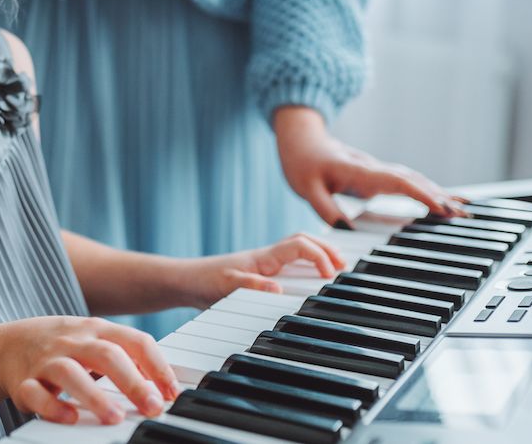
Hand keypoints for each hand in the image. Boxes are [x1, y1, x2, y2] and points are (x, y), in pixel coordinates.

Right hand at [0, 316, 178, 425]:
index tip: (171, 393)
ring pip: (70, 373)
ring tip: (115, 418)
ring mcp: (47, 360)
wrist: (8, 344)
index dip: (157, 366)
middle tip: (152, 407)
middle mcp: (73, 342)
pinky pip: (36, 393)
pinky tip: (70, 418)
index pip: (133, 341)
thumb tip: (163, 384)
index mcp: (96, 330)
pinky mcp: (24, 381)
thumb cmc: (64, 346)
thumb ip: (127, 356)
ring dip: (94, 396)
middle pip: (106, 354)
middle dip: (132, 381)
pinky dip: (53, 406)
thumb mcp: (95, 341)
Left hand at [174, 233, 347, 308]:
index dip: (318, 256)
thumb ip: (251, 287)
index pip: (299, 246)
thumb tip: (279, 290)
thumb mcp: (227, 288)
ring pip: (299, 250)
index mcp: (264, 257)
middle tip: (345, 266)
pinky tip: (312, 278)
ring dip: (319, 255)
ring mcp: (265, 264)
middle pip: (305, 242)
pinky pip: (290, 263)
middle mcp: (268, 257)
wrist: (186, 282)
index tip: (329, 274)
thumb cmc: (204, 282)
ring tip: (337, 269)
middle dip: (328, 249)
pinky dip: (306, 265)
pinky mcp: (261, 273)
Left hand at [274, 105, 464, 225]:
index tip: (441, 207)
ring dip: (439, 193)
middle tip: (464, 214)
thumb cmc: (303, 163)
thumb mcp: (306, 188)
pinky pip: (409, 182)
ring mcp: (379, 171)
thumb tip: (345, 230)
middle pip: (414, 182)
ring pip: (415, 180)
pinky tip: (443, 200)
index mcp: (360, 172)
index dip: (420, 194)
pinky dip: (429, 190)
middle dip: (439, 197)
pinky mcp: (379, 175)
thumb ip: (325, 209)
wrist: (302, 142)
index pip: (397, 182)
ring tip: (464, 209)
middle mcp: (375, 169)